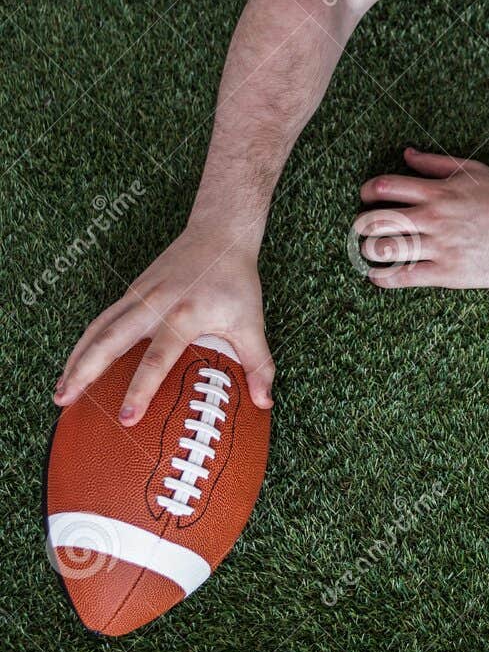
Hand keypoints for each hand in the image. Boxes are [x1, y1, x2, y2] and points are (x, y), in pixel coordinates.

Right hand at [55, 225, 274, 424]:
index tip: (126, 417)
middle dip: (86, 373)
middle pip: (110, 341)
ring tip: (60, 393)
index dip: (140, 389)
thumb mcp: (252, 321)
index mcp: (184, 315)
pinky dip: (84, 343)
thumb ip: (259, 363)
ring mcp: (138, 296)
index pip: (157, 358)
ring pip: (97, 329)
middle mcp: (154, 304)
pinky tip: (74, 365)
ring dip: (76, 360)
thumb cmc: (236, 279)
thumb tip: (265, 403)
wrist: (219, 233)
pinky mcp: (131, 291)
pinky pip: (101, 320)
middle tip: (66, 403)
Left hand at [354, 148, 488, 288]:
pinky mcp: (447, 272)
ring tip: (369, 251)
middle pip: (376, 219)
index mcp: (437, 190)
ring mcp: (439, 246)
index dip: (367, 191)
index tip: (366, 198)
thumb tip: (406, 153)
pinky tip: (377, 276)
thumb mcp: (471, 170)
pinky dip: (382, 277)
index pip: (384, 186)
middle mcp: (434, 217)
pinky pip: (404, 276)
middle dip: (361, 224)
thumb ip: (434, 163)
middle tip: (361, 229)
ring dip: (368, 250)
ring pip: (386, 248)